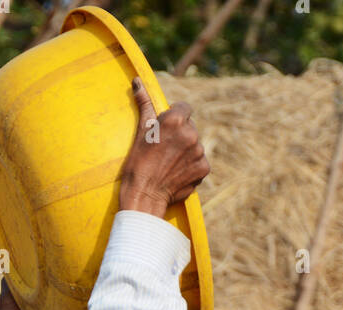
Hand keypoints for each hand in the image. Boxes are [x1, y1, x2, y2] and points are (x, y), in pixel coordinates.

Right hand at [118, 79, 209, 216]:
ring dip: (187, 150)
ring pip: (195, 145)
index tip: (166, 128)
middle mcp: (191, 134)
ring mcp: (199, 152)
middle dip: (181, 133)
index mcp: (175, 120)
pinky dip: (191, 165)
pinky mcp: (204, 168)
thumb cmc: (138, 162)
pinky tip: (177, 171)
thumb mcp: (140, 131)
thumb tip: (138, 81)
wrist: (144, 195)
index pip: (184, 108)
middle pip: (191, 126)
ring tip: (170, 162)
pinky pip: (200, 161)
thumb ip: (144, 103)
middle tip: (165, 148)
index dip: (175, 117)